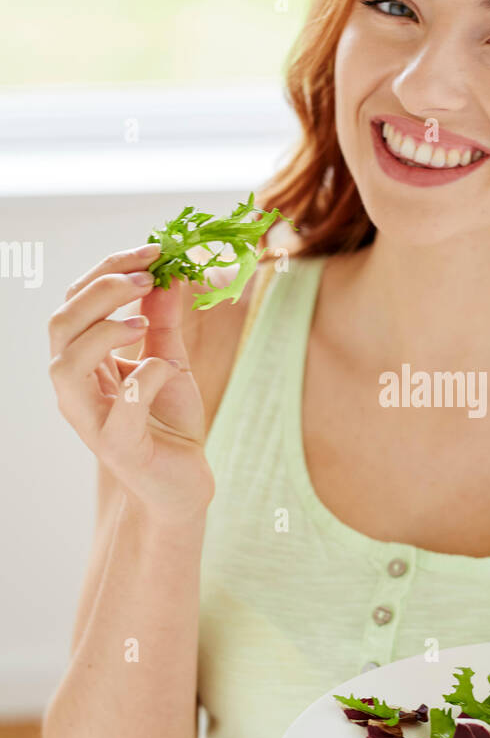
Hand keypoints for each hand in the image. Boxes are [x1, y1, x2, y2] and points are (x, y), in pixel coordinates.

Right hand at [48, 242, 214, 521]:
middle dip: (101, 290)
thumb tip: (167, 274)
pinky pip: (121, 408)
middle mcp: (75, 389)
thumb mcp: (170, 361)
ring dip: (105, 331)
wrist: (182, 487)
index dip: (107, 269)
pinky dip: (144, 378)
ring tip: (144, 322)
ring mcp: (91, 420)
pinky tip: (168, 368)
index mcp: (83, 363)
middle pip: (60, 324)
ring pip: (65, 364)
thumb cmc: (168, 425)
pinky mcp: (119, 447)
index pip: (74, 302)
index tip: (153, 250)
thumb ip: (164, 321)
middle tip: (148, 277)